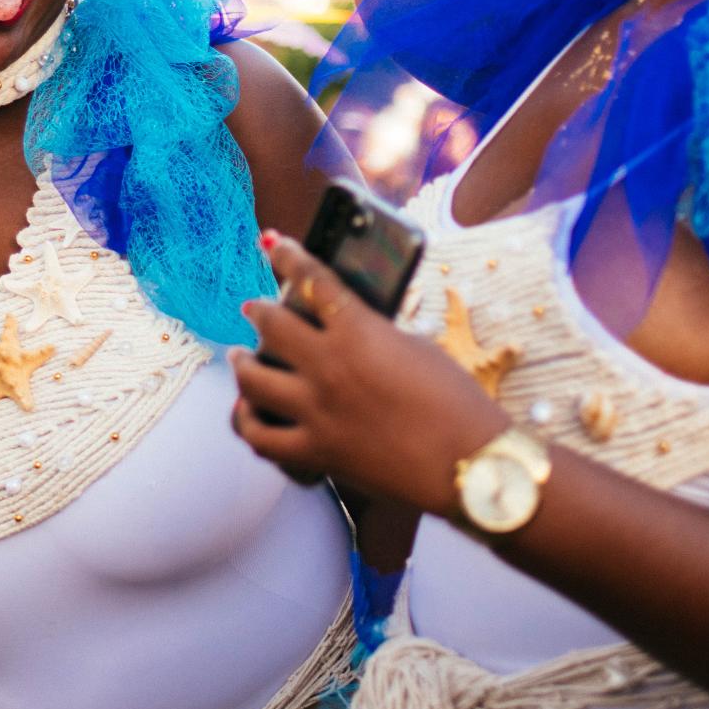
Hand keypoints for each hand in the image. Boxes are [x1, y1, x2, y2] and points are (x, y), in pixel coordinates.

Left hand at [228, 235, 507, 517]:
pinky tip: (248, 412)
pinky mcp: (316, 451)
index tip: (273, 244)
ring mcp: (317, 411)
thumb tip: (351, 330)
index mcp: (358, 331)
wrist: (468, 463)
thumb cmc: (456, 401)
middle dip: (258, 311)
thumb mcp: (415, 348)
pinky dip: (249, 422)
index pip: (311, 280)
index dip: (287, 257)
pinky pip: (262, 438)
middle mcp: (328, 366)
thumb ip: (374, 335)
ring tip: (240, 358)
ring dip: (242, 364)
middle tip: (253, 308)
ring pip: (253, 380)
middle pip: (271, 326)